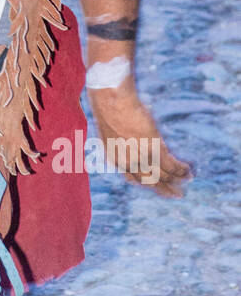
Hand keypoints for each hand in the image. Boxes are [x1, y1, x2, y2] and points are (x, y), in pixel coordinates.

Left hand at [89, 81, 191, 198]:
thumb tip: (130, 140)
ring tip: (186, 180)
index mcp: (115, 159)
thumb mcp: (109, 130)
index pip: (132, 178)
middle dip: (164, 188)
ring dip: (176, 180)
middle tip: (175, 193)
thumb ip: (119, 141)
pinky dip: (181, 170)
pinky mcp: (154, 149)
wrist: (111, 101)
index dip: (145, 183)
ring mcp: (141, 157)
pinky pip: (171, 165)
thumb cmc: (107, 108)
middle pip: (149, 181)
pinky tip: (188, 171)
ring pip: (162, 175)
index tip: (154, 185)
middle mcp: (128, 163)